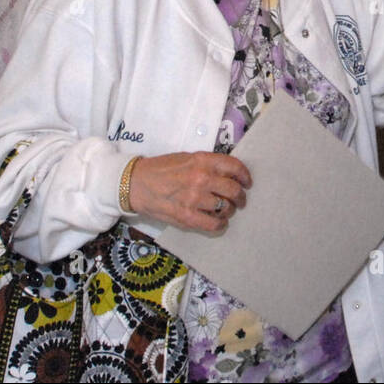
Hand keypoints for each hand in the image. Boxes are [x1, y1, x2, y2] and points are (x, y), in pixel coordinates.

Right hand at [128, 151, 251, 232]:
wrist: (136, 183)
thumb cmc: (162, 169)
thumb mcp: (187, 158)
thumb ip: (208, 165)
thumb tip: (228, 175)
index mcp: (202, 160)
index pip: (235, 167)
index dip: (245, 176)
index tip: (247, 182)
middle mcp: (201, 178)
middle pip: (233, 190)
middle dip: (240, 197)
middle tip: (240, 200)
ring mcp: (194, 198)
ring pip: (225, 208)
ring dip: (229, 211)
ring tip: (226, 211)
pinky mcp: (186, 216)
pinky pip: (213, 224)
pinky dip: (220, 225)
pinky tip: (219, 222)